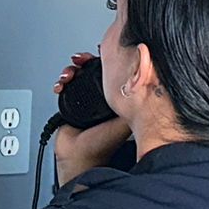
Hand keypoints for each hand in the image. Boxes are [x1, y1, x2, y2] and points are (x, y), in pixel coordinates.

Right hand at [52, 53, 129, 183]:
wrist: (77, 157)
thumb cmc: (102, 146)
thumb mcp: (124, 122)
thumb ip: (135, 105)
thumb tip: (147, 86)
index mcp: (116, 98)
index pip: (111, 71)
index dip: (106, 60)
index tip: (101, 52)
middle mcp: (101, 97)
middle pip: (93, 69)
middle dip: (85, 62)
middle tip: (81, 60)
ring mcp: (85, 99)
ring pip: (78, 74)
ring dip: (71, 70)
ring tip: (69, 74)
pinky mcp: (70, 103)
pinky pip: (65, 86)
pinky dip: (62, 82)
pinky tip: (61, 85)